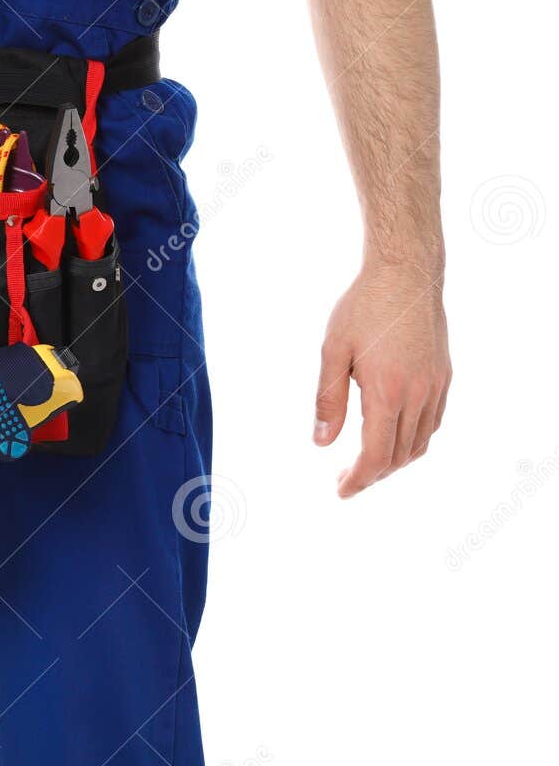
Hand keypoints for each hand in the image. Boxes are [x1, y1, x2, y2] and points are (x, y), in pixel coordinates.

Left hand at [313, 262, 450, 497]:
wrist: (406, 275)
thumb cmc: (363, 308)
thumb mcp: (332, 352)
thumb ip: (328, 400)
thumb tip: (322, 443)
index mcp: (387, 392)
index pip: (376, 455)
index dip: (359, 480)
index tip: (341, 490)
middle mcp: (418, 394)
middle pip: (399, 456)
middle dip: (372, 475)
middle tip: (345, 479)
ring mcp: (435, 386)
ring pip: (420, 443)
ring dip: (394, 460)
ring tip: (365, 463)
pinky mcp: (443, 376)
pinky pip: (432, 422)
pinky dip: (412, 440)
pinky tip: (391, 436)